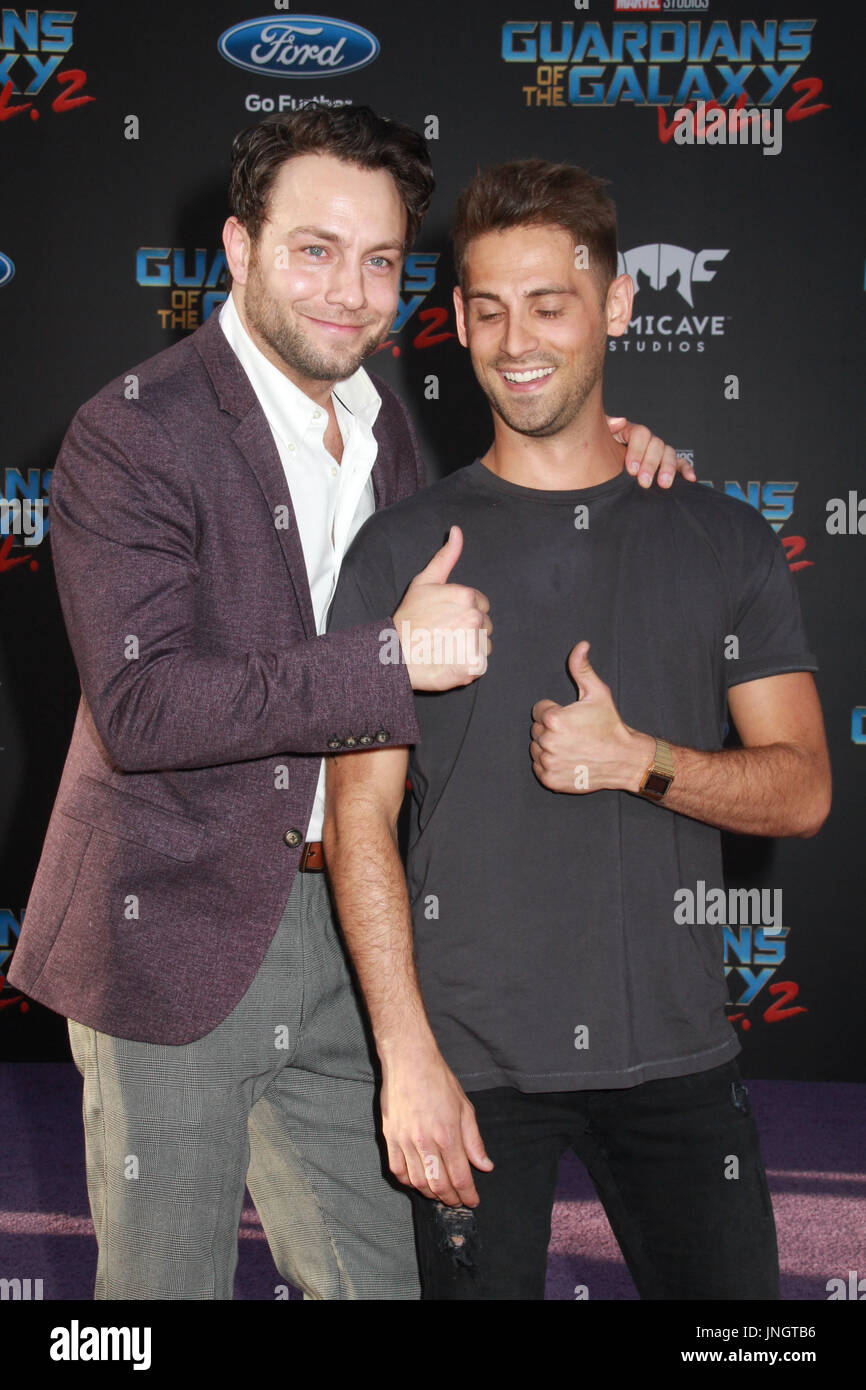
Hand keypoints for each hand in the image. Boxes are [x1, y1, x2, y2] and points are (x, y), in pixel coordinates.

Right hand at [379, 1042, 493, 1206]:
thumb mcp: (465, 1108)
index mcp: (447, 1134)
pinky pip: (397, 1170)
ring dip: (430, 1193)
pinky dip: (408, 1182)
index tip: (473, 1201)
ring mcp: (404, 1140)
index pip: (460, 1177)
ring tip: (440, 1193)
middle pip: (438, 1184)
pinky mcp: (389, 1137)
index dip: (468, 1194)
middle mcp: (425, 1141)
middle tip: (457, 1201)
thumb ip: (474, 1141)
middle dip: (450, 1198)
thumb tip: (485, 1166)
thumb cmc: (439, 1081)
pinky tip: (418, 1181)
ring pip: (417, 1181)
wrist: (408, 1061)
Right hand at [393, 525, 491, 690]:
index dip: (464, 612)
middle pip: (486, 625)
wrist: (394, 654)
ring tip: (446, 648)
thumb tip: (457, 531)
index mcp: (467, 596)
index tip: (446, 619)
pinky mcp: (474, 664)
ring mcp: (475, 642)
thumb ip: (446, 557)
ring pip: (485, 645)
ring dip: (471, 648)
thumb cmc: (408, 618)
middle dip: (470, 630)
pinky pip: (481, 664)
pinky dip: (468, 665)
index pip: (481, 605)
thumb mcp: (424, 581)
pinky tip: (450, 661)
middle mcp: (474, 617)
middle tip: (444, 635)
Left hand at [530, 641, 652, 793]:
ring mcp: (548, 762)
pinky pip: (539, 768)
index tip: (572, 718)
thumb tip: (580, 645)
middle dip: (551, 729)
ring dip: (549, 748)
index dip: (555, 712)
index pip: (539, 710)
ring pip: (536, 749)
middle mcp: (547, 742)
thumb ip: (582, 668)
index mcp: (553, 719)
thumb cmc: (610, 724)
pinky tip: (569, 760)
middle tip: (574, 733)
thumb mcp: (597, 692)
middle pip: (536, 730)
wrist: (624, 759)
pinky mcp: (549, 779)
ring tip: (572, 746)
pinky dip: (550, 765)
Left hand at [605, 416, 696, 488]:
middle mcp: (647, 441)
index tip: (631, 469)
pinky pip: (681, 463)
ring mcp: (658, 452)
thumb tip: (621, 421)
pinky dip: (686, 469)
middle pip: (657, 445)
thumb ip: (607, 426)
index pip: (641, 434)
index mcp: (631, 432)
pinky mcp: (666, 464)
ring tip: (663, 484)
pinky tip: (689, 478)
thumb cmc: (600, 450)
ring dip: (668, 468)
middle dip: (651, 465)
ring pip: (669, 453)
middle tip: (644, 482)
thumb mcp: (600, 437)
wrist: (602, 466)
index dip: (637, 451)